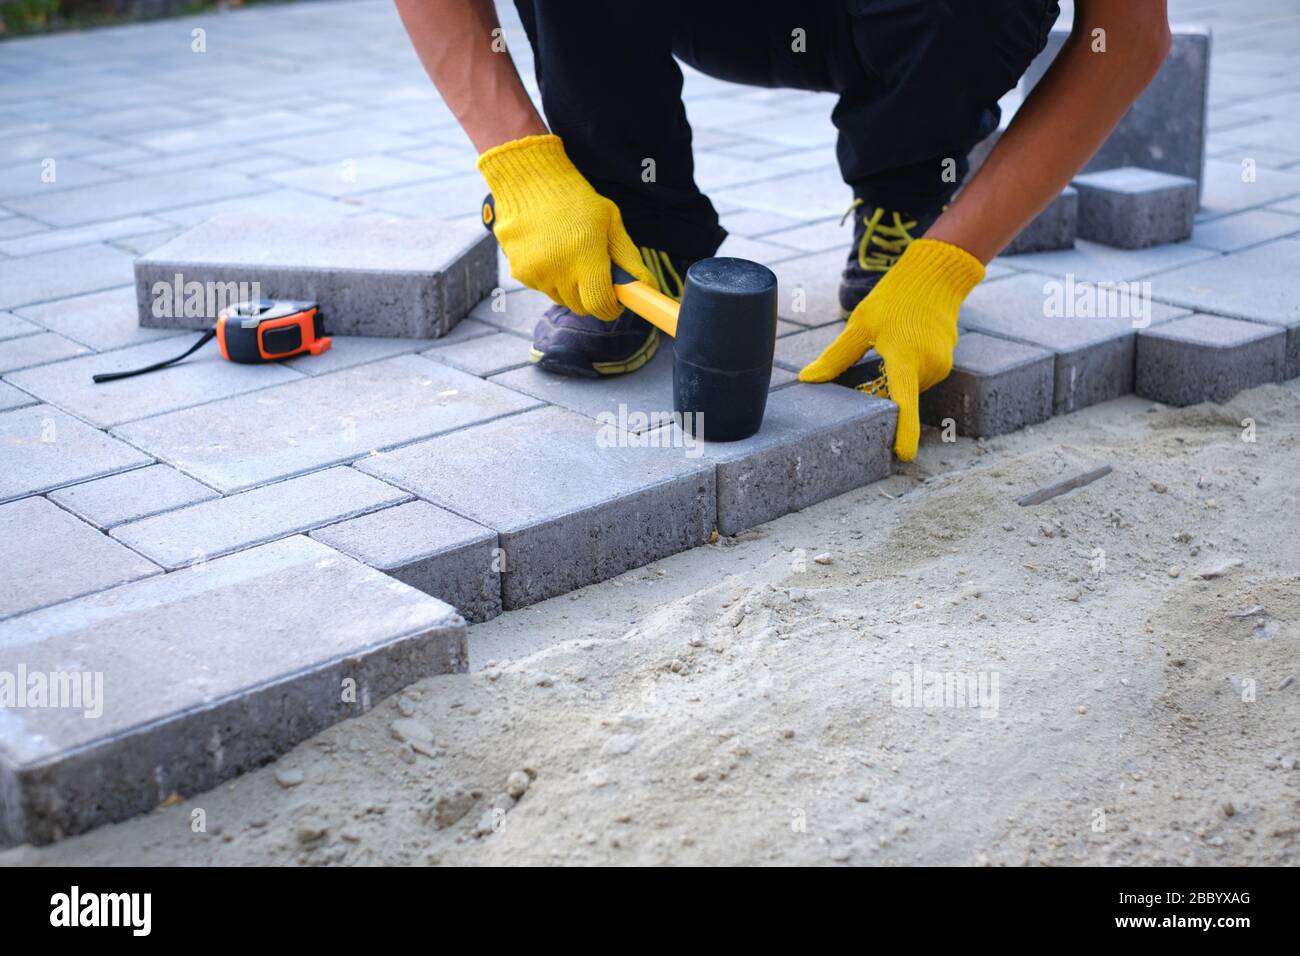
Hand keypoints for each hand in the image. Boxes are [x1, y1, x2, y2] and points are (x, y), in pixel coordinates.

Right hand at [477, 134, 654, 320]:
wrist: (529, 181)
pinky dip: (550, 278)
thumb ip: (628, 258)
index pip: (601, 305)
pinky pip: (542, 288)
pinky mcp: (519, 272)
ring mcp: (536, 274)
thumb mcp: (611, 222)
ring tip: (570, 256)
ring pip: (561, 299)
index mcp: (586, 257)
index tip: (616, 298)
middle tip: (595, 273)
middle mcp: (559, 271)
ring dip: (570, 288)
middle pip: (582, 307)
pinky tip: (550, 252)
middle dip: (592, 297)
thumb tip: (648, 286)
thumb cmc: (577, 199)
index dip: (611, 306)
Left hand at [798, 238, 984, 460]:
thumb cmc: (893, 298)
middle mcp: (928, 365)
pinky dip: (906, 373)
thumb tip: (808, 379)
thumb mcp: (860, 324)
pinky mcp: (946, 363)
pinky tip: (901, 348)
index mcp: (905, 356)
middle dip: (879, 392)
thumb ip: (836, 356)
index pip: (904, 400)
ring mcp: (941, 366)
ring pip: (908, 389)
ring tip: (888, 348)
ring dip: (894, 380)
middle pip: (898, 396)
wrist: (934, 279)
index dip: (904, 430)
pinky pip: (919, 380)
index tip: (904, 455)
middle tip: (870, 362)